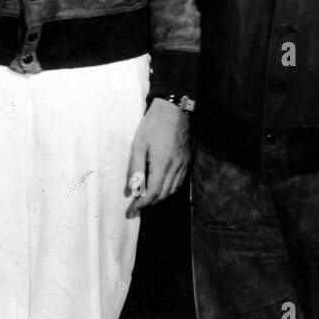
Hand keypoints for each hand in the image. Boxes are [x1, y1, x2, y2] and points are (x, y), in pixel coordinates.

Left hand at [124, 98, 190, 217]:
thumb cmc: (153, 124)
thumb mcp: (138, 145)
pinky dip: (168, 188)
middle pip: (163, 195)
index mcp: (162, 164)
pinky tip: (160, 185)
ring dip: (159, 197)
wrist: (174, 108)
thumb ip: (134, 169)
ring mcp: (184, 164)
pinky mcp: (187, 159)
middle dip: (149, 203)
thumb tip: (130, 190)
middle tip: (135, 207)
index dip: (141, 204)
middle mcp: (176, 167)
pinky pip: (179, 181)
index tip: (131, 210)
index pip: (152, 193)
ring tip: (145, 197)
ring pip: (172, 190)